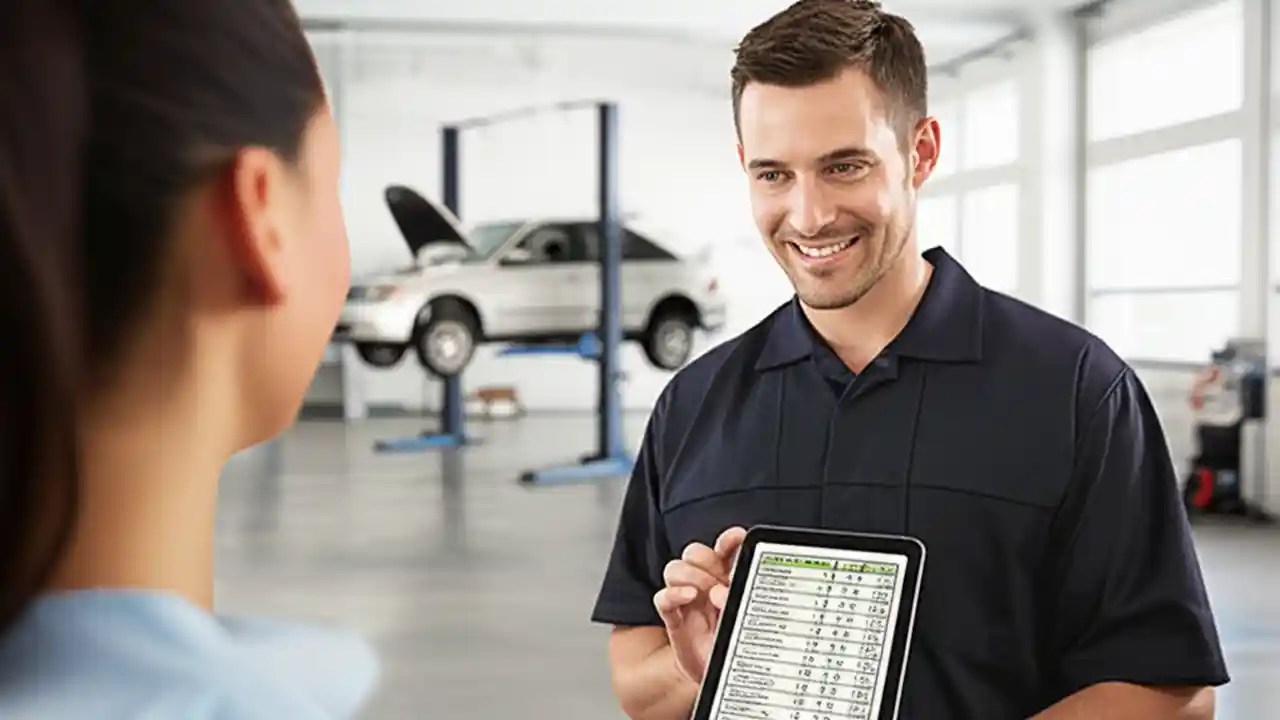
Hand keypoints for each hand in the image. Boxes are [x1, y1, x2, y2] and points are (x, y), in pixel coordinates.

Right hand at [653, 526, 747, 683]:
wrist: (726, 677)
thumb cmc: (738, 644)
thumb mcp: (749, 617)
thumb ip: (739, 598)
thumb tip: (723, 591)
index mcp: (727, 579)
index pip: (723, 549)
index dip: (728, 539)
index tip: (737, 537)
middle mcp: (705, 585)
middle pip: (694, 552)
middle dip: (706, 562)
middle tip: (721, 581)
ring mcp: (688, 601)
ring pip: (675, 569)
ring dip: (690, 576)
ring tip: (706, 595)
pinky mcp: (674, 619)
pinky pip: (662, 598)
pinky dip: (672, 593)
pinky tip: (688, 597)